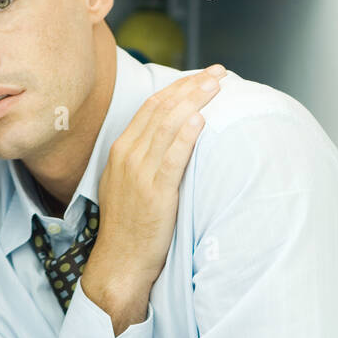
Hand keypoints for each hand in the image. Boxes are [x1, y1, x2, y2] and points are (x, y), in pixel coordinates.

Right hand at [81, 64, 226, 333]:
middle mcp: (128, 156)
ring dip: (194, 102)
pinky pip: (171, 159)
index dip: (178, 87)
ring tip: (217, 86)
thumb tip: (169, 140)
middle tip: (218, 73)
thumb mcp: (128, 185)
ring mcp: (140, 174)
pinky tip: (200, 121)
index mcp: (121, 151)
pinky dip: (185, 137)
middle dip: (192, 87)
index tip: (202, 76)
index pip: (152, 107)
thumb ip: (143, 159)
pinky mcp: (155, 194)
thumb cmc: (129, 227)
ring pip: (168, 127)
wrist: (119, 263)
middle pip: (163, 110)